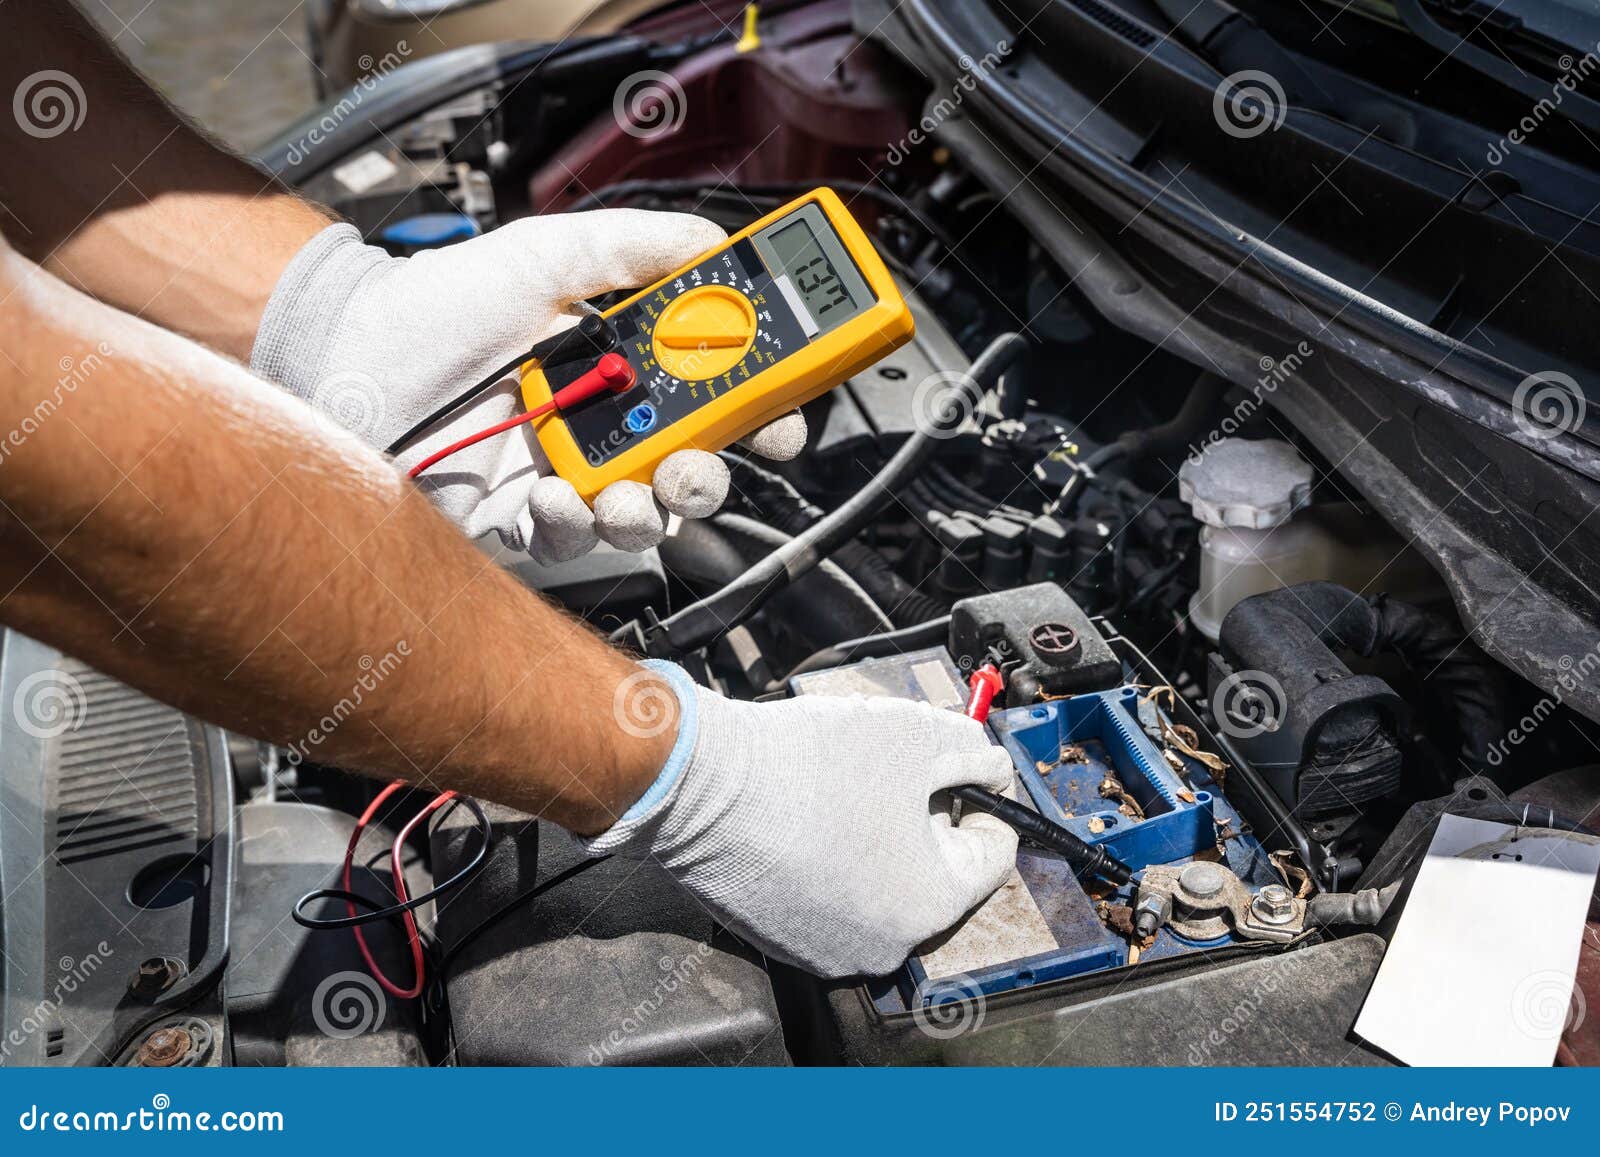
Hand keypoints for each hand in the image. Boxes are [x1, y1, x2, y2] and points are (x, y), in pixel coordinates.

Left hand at [250, 210, 806, 563]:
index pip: (713, 397)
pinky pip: (568, 542)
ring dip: (650, 511)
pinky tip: (551, 495)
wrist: (344, 356)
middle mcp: (600, 428)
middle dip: (710, 475)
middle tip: (699, 464)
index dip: (757, 412)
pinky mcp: (518, 522)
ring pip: (641, 518)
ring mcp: (563, 479)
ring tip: (626, 491)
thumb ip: (632, 248)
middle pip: (690, 469)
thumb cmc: (434, 306)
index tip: (779, 418)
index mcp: (620, 368)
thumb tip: (709, 241)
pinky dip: (572, 525)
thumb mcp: (544, 254)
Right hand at [584, 663, 1019, 977]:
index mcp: (933, 903)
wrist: (700, 785)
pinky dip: (831, 861)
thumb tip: (991, 766)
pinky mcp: (784, 941)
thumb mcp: (917, 735)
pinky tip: (807, 819)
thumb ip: (975, 751)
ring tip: (843, 793)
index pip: (995, 851)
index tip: (955, 768)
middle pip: (936, 873)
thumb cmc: (806, 764)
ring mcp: (830, 950)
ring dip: (878, 840)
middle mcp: (887, 944)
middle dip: (924, 820)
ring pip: (882, 884)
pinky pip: (832, 897)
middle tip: (892, 773)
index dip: (979, 797)